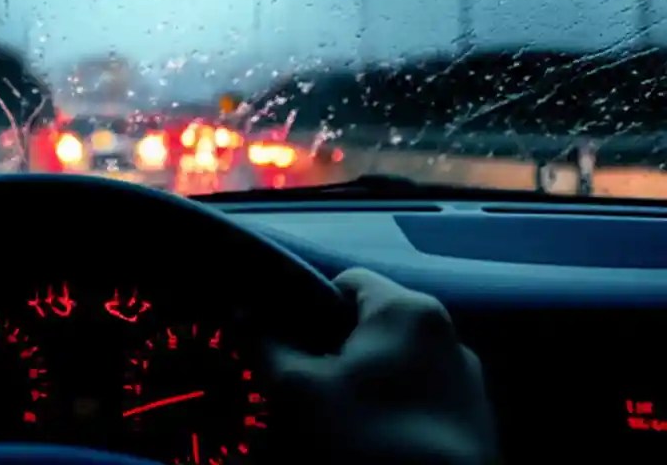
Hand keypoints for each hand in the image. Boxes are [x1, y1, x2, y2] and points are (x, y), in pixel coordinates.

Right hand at [266, 268, 496, 464]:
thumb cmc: (367, 435)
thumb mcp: (298, 390)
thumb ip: (265, 344)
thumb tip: (242, 314)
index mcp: (408, 310)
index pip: (347, 281)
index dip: (309, 306)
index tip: (288, 344)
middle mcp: (447, 334)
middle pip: (371, 326)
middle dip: (334, 352)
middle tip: (305, 386)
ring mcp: (468, 379)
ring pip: (396, 365)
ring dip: (364, 383)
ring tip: (337, 419)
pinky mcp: (476, 420)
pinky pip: (420, 397)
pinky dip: (394, 409)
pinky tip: (374, 437)